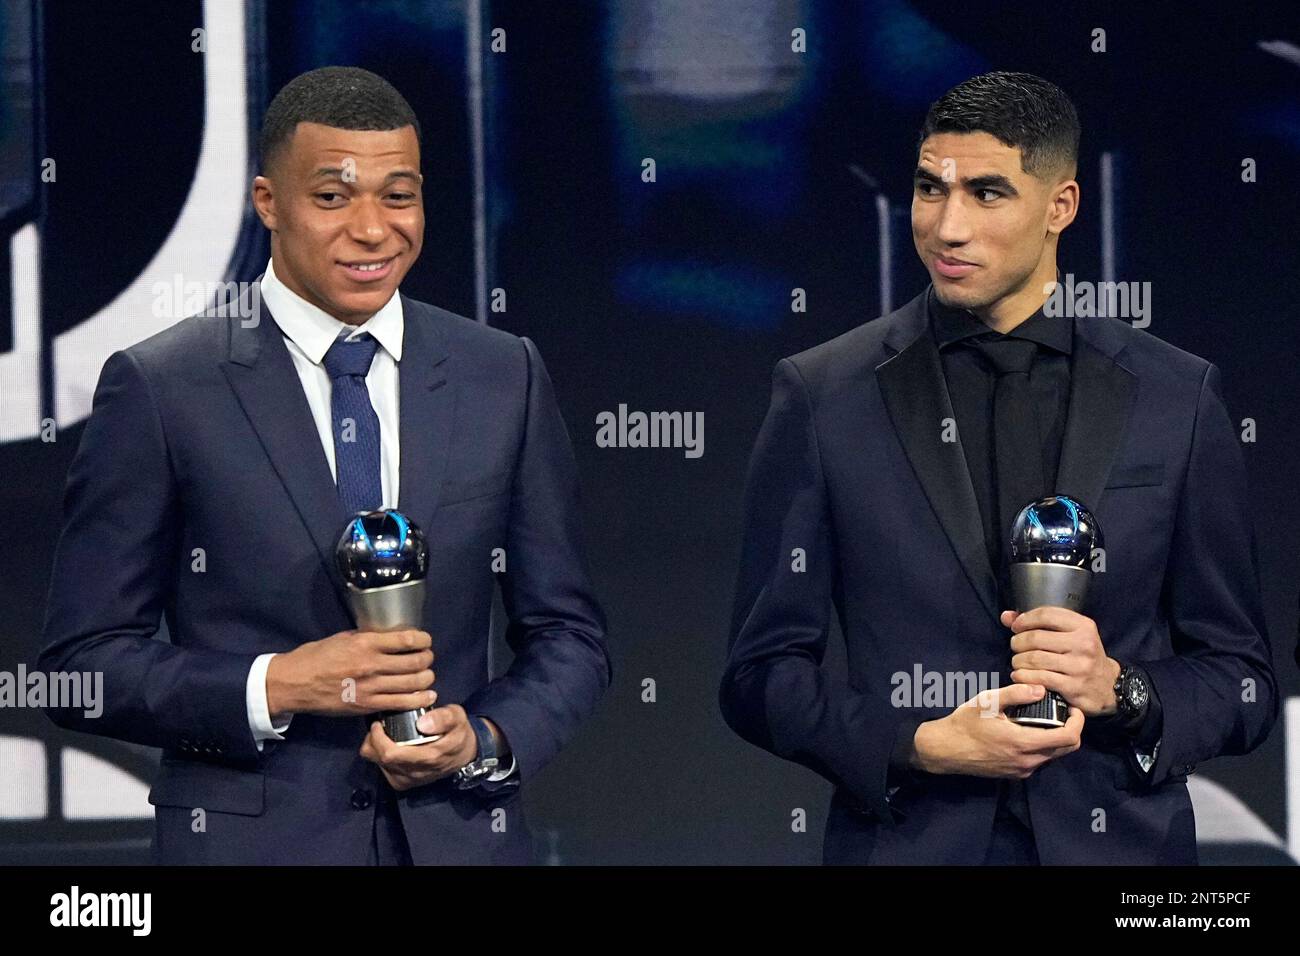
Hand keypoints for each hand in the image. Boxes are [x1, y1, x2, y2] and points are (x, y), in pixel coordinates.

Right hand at [266, 628, 436, 716]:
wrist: (295, 684)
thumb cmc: (317, 657)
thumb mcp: (343, 639)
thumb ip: (368, 638)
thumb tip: (390, 637)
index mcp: (365, 643)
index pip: (407, 639)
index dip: (423, 639)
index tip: (425, 640)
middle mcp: (372, 664)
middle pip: (415, 662)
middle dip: (427, 659)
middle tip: (427, 658)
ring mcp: (371, 687)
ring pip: (414, 683)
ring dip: (427, 678)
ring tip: (427, 676)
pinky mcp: (367, 706)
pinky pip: (402, 703)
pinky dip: (420, 700)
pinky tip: (427, 696)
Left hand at [359, 704, 477, 790]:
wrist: (463, 755)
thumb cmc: (457, 733)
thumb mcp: (457, 717)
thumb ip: (443, 718)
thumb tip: (422, 723)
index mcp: (428, 757)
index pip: (390, 753)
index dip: (378, 737)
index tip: (379, 723)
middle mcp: (415, 772)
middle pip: (379, 758)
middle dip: (372, 740)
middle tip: (378, 726)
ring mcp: (407, 780)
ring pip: (377, 764)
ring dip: (375, 748)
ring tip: (383, 735)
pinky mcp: (402, 783)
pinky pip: (381, 769)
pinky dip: (380, 757)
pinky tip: (390, 746)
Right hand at [912, 682, 1083, 778]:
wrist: (945, 750)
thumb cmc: (965, 723)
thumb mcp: (987, 702)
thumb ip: (1016, 694)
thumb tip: (1041, 689)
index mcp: (1023, 743)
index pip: (1068, 738)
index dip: (1078, 722)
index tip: (1073, 708)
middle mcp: (1028, 761)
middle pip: (1067, 749)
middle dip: (1071, 730)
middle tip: (1064, 712)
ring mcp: (1022, 770)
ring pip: (1054, 756)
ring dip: (1057, 738)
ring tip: (1045, 719)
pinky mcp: (1015, 774)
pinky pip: (1040, 761)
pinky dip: (1043, 746)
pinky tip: (1028, 731)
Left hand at [1002, 607, 1120, 716]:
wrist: (1108, 687)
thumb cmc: (1082, 657)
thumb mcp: (1070, 635)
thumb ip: (1039, 624)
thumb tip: (1006, 616)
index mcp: (1083, 626)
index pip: (1046, 615)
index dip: (1025, 619)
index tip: (1016, 627)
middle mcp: (1083, 644)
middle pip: (1036, 638)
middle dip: (1018, 642)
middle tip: (1015, 647)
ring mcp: (1079, 666)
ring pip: (1034, 658)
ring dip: (1018, 660)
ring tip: (1017, 662)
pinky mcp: (1074, 686)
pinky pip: (1039, 678)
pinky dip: (1023, 676)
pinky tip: (1020, 675)